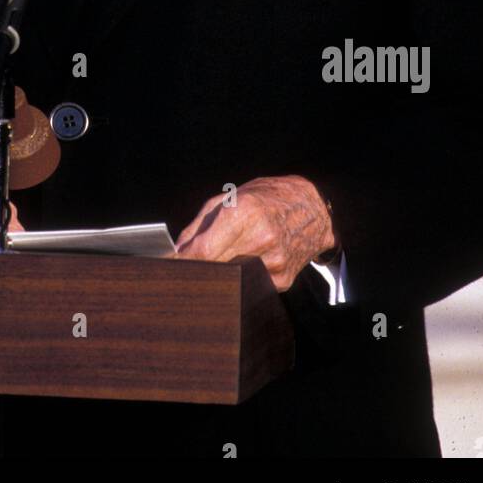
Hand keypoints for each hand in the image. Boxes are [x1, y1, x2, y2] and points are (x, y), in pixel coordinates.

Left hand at [172, 175, 336, 291]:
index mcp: (245, 212)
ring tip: (224, 258)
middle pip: (216, 267)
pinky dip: (241, 276)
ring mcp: (275, 262)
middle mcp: (262, 238)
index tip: (171, 265)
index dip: (185, 261)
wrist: (311, 208)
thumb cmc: (265, 198)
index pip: (205, 250)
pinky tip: (248, 261)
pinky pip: (250, 284)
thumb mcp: (229, 197)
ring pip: (232, 279)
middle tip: (188, 266)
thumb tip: (178, 252)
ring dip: (221, 273)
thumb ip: (199, 224)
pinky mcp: (283, 280)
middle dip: (199, 268)